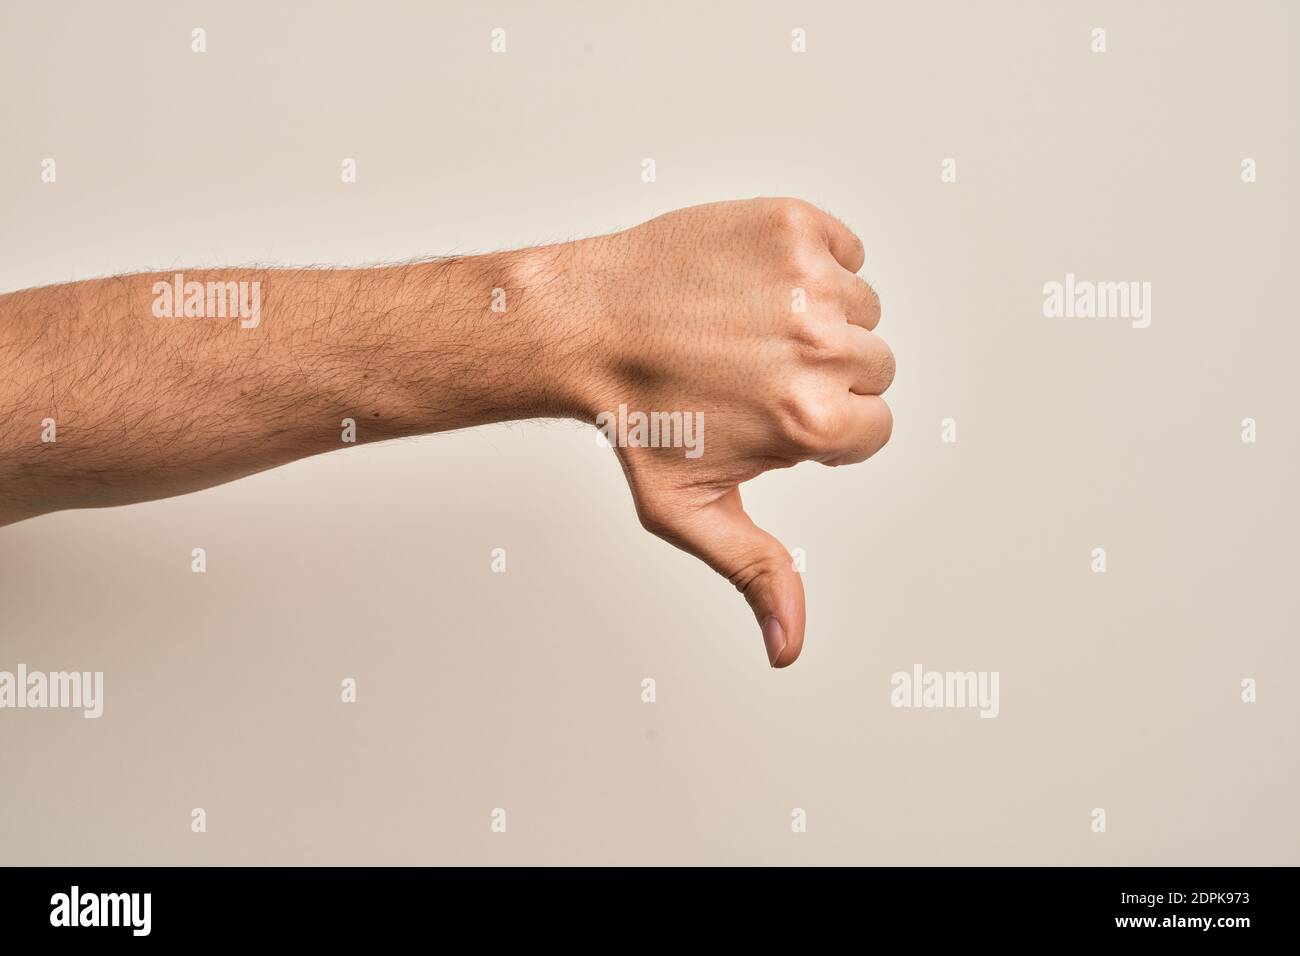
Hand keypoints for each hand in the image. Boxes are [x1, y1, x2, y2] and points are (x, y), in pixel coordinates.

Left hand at [563, 198, 894, 666]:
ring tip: (745, 327)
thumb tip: (789, 647)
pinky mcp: (793, 223)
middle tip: (747, 371)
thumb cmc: (636, 417)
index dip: (819, 428)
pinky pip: (845, 248)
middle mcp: (820, 345)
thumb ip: (757, 572)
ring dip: (818, 319)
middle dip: (822, 374)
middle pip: (874, 367)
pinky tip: (752, 286)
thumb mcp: (692, 510)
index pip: (872, 428)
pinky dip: (814, 262)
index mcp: (814, 420)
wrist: (586, 324)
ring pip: (862, 307)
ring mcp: (808, 279)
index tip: (764, 413)